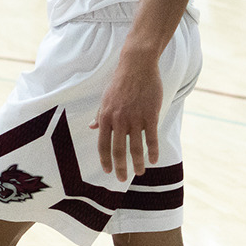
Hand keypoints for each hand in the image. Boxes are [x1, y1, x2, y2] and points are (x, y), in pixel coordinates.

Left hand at [91, 53, 162, 180]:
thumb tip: (92, 128)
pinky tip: (153, 160)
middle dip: (120, 167)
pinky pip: (151, 137)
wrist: (137, 66)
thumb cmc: (120, 82)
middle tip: (122, 179)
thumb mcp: (105, 98)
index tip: (107, 171)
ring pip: (136, 146)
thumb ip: (100, 115)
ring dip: (137, 162)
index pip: (103, 144)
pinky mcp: (150, 114)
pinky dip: (153, 151)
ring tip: (139, 173)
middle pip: (118, 150)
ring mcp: (135, 118)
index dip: (105, 159)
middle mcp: (119, 120)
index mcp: (105, 116)